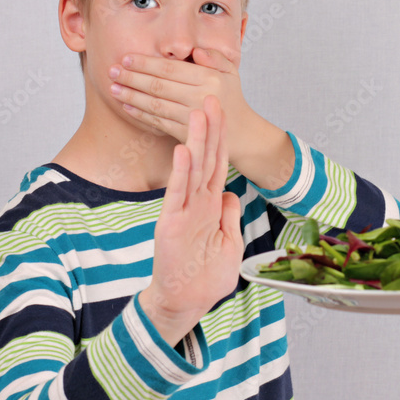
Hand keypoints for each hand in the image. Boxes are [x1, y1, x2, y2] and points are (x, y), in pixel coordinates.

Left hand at [109, 49, 293, 189]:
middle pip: (159, 85)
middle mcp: (201, 98)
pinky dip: (141, 115)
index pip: (170, 68)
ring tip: (113, 88)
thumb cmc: (232, 98)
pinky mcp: (187, 135)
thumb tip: (194, 50)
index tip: (126, 57)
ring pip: (155, 105)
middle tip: (111, 70)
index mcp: (210, 79)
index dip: (146, 63)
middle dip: (132, 77)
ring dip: (131, 96)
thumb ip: (215, 57)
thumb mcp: (231, 72)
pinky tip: (127, 107)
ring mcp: (193, 118)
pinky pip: (159, 123)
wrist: (243, 134)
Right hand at [138, 95, 244, 346]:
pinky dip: (181, 172)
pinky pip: (178, 194)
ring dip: (195, 141)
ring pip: (191, 170)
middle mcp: (197, 203)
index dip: (222, 140)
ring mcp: (183, 211)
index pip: (217, 166)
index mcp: (211, 207)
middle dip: (210, 129)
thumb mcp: (229, 244)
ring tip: (198, 114)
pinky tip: (182, 151)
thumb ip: (229, 218)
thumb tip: (230, 195)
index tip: (225, 113)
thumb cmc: (205, 277)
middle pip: (205, 159)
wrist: (185, 302)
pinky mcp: (170, 224)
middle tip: (211, 97)